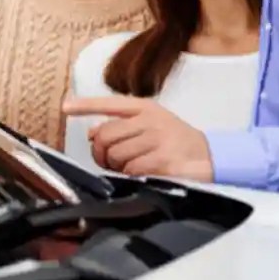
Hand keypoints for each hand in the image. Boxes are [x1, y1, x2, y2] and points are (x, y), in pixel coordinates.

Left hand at [62, 96, 213, 181]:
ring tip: (132, 166)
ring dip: (118, 167)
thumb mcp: (151, 126)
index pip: (109, 103)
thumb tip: (92, 132)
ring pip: (115, 155)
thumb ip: (122, 126)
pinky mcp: (163, 160)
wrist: (212, 157)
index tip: (65, 107)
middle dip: (101, 153)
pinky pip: (131, 170)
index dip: (85, 105)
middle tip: (110, 161)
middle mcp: (150, 120)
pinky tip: (143, 173)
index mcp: (146, 108)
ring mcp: (157, 139)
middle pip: (105, 136)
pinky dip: (131, 175)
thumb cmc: (177, 141)